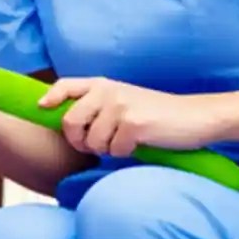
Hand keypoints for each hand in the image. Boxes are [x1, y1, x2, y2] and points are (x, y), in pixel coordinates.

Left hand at [39, 77, 219, 155]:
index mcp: (102, 84)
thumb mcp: (122, 101)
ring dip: (106, 150)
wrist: (196, 117)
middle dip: (79, 141)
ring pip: (92, 141)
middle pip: (70, 122)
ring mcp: (120, 106)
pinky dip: (124, 153)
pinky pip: (114, 150)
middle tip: (96, 146)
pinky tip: (139, 144)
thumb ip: (97, 105)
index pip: (65, 86)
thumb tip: (65, 121)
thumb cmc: (156, 115)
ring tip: (123, 142)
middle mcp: (108, 91)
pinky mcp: (133, 123)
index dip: (50, 98)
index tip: (43, 108)